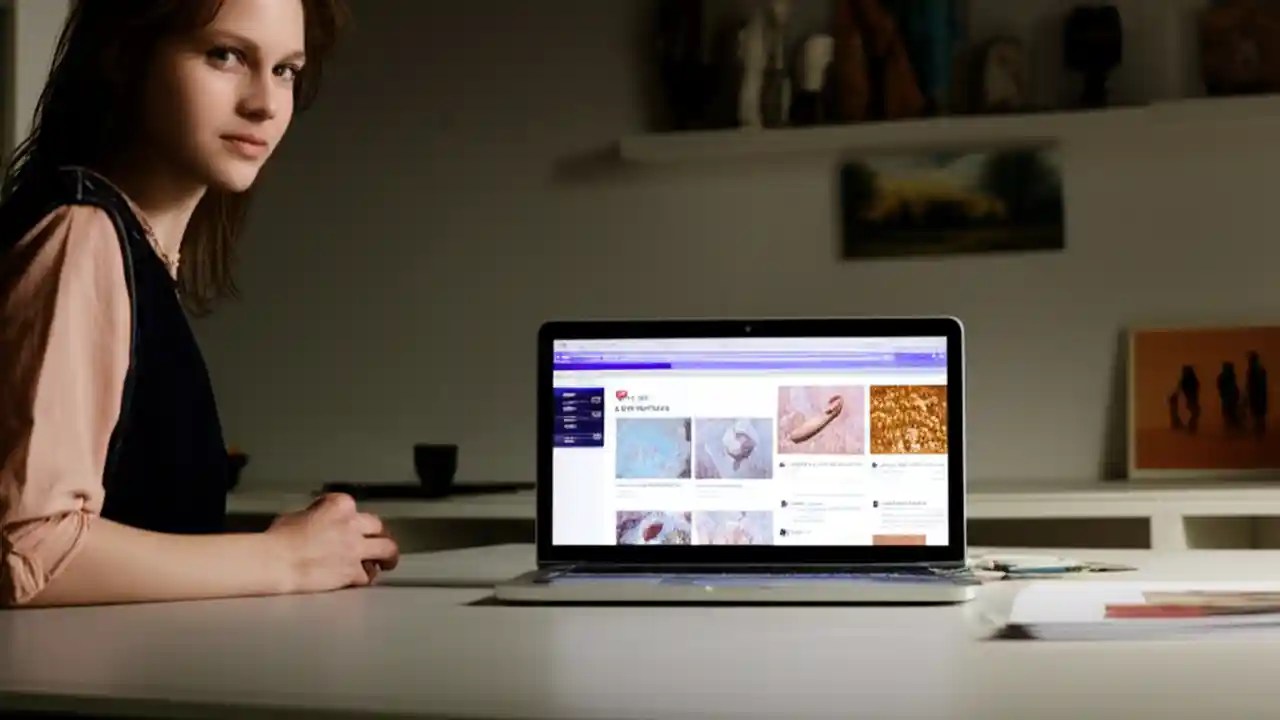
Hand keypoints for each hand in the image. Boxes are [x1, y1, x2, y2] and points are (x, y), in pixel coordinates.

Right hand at [265, 492, 399, 593]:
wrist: (277, 562)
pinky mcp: (352, 572)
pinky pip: (368, 575)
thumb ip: (316, 516)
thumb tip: (317, 523)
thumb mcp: (298, 515)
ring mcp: (356, 549)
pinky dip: (366, 576)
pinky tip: (364, 578)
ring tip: (387, 561)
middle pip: (377, 526)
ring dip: (388, 555)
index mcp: (340, 506)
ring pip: (387, 550)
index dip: (345, 514)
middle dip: (377, 533)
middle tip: (377, 539)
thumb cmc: (280, 538)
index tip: (339, 521)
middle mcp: (353, 525)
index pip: (350, 505)